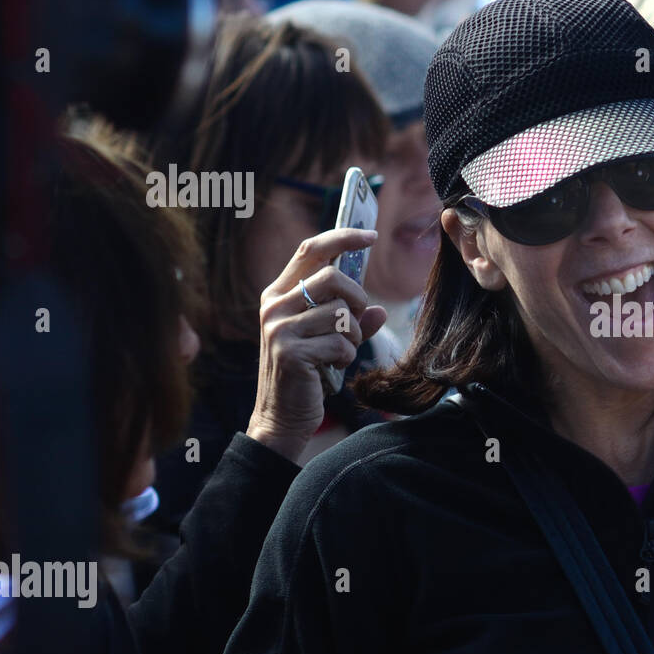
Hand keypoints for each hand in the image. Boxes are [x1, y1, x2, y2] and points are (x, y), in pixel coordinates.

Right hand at [245, 229, 386, 462]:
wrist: (280, 417)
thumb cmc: (307, 375)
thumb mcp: (328, 340)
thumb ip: (352, 322)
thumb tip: (380, 311)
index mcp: (279, 294)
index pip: (311, 250)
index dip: (343, 237)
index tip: (371, 235)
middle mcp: (274, 305)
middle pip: (334, 278)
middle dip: (357, 300)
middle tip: (354, 324)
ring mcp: (279, 328)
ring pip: (342, 314)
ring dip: (352, 337)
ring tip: (337, 352)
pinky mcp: (289, 352)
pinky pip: (341, 344)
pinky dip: (346, 357)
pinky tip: (329, 368)